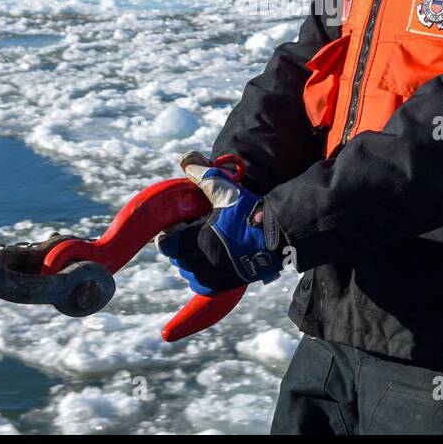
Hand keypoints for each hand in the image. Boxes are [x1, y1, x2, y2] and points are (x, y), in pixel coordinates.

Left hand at [157, 152, 282, 294]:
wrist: (278, 237)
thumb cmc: (249, 212)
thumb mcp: (225, 190)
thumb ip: (203, 174)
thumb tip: (185, 158)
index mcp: (193, 242)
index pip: (164, 244)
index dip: (170, 232)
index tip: (182, 223)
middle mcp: (199, 264)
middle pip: (177, 257)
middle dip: (182, 244)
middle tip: (196, 229)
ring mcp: (212, 278)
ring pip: (189, 271)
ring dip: (192, 259)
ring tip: (207, 243)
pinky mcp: (224, 286)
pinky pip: (203, 283)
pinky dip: (203, 272)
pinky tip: (214, 257)